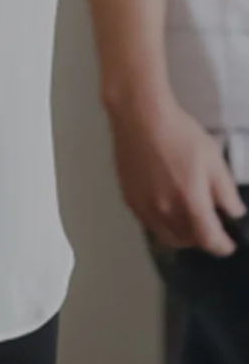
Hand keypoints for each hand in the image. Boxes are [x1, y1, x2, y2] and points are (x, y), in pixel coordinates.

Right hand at [107, 90, 245, 253]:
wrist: (140, 116)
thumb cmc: (180, 133)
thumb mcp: (213, 158)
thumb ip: (226, 191)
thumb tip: (234, 213)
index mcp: (189, 200)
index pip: (208, 239)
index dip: (222, 246)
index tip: (229, 245)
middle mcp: (165, 210)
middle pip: (187, 241)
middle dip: (202, 240)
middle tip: (209, 228)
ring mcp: (144, 207)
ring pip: (166, 236)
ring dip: (182, 235)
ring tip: (189, 221)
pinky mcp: (130, 199)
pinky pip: (150, 223)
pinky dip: (163, 223)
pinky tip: (168, 207)